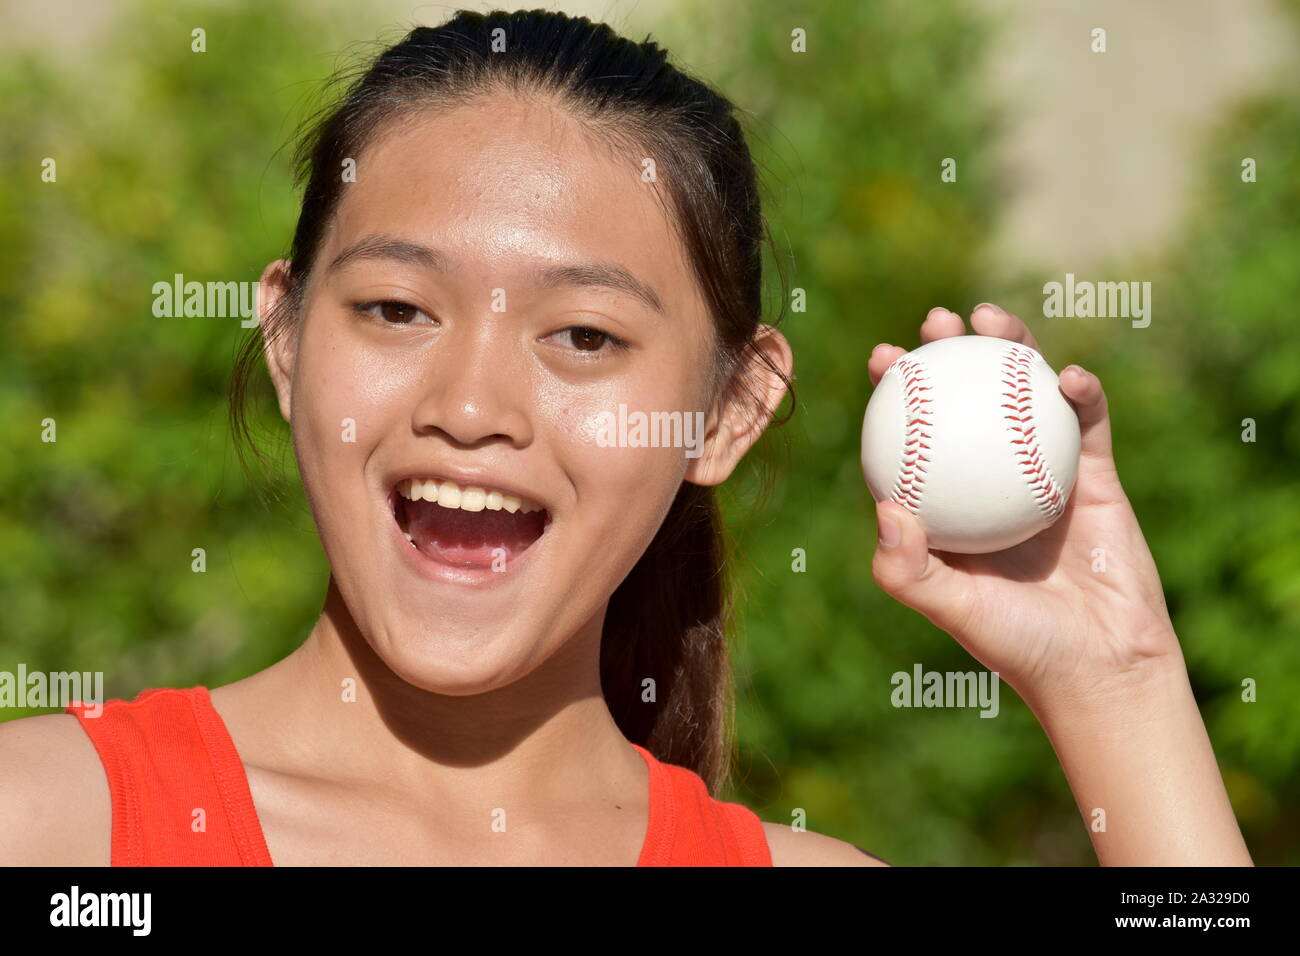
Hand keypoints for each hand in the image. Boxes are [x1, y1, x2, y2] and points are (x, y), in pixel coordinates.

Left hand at [868, 304, 1181, 707]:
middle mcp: (990, 481)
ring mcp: (1044, 473)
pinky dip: (1081, 393)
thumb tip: (885, 507)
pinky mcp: (1096, 478)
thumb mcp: (951, 608)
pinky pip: (1088, 424)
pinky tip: (1068, 375)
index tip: (885, 358)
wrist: (1101, 667)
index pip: (916, 435)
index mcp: (949, 505)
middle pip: (967, 400)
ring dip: (1013, 348)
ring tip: (992, 319)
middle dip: (948, 352)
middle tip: (935, 322)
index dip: (897, 392)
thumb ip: (908, 569)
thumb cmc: (1018, 644)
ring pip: (1025, 396)